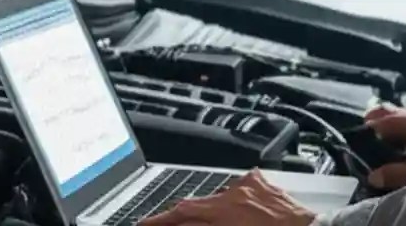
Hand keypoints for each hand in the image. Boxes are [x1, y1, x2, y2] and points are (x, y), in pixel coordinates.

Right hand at [138, 170, 314, 225]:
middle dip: (185, 219)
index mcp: (225, 212)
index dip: (160, 220)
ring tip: (228, 224)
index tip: (144, 224)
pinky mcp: (262, 183)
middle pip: (197, 206)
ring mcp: (249, 186)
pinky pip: (239, 190)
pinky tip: (243, 214)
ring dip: (215, 212)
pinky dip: (235, 202)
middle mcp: (235, 194)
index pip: (183, 213)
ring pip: (219, 198)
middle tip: (172, 225)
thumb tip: (184, 223)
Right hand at [363, 104, 405, 190]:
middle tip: (362, 127)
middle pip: (396, 113)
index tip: (356, 134)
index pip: (388, 120)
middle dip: (379, 118)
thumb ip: (402, 172)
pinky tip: (400, 140)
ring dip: (390, 123)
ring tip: (376, 131)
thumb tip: (374, 175)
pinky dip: (402, 129)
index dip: (371, 127)